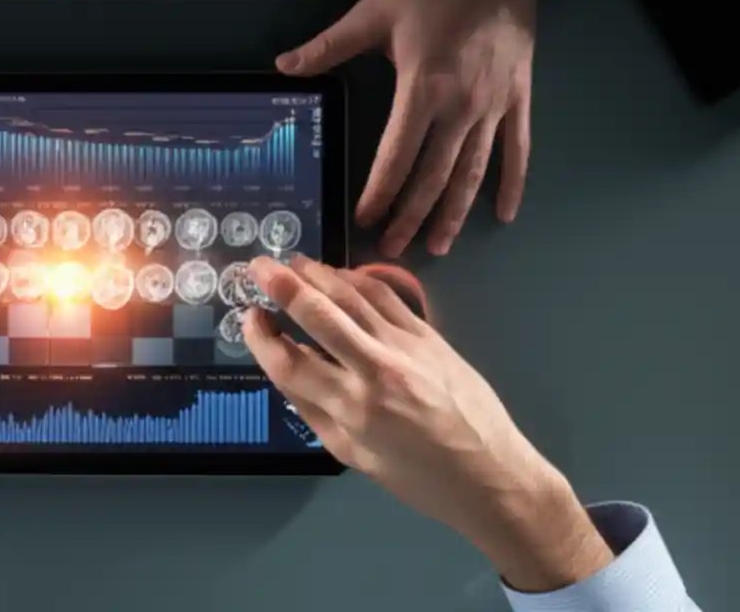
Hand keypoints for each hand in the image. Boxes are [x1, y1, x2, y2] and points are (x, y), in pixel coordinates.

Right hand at [243, 256, 611, 591]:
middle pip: (319, 315)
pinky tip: (339, 275)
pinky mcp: (429, 335)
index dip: (262, 338)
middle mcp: (376, 371)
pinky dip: (357, 280)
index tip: (249, 318)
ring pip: (353, 296)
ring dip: (318, 274)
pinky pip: (386, 297)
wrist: (490, 473)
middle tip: (257, 265)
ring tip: (293, 262)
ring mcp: (406, 347)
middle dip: (282, 285)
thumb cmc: (418, 478)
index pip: (290, 363)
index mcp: (352, 410)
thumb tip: (286, 369)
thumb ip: (315, 410)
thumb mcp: (353, 456)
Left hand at [278, 0, 540, 256]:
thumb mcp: (375, 11)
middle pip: (433, 176)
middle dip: (411, 216)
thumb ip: (329, 46)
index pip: (396, 157)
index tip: (367, 219)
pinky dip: (511, 184)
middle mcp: (461, 106)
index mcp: (422, 88)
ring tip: (438, 245)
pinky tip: (503, 215)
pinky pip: (517, 150)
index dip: (381, 193)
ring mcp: (494, 106)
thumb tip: (285, 66)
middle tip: (394, 248)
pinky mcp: (519, 98)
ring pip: (473, 172)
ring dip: (454, 213)